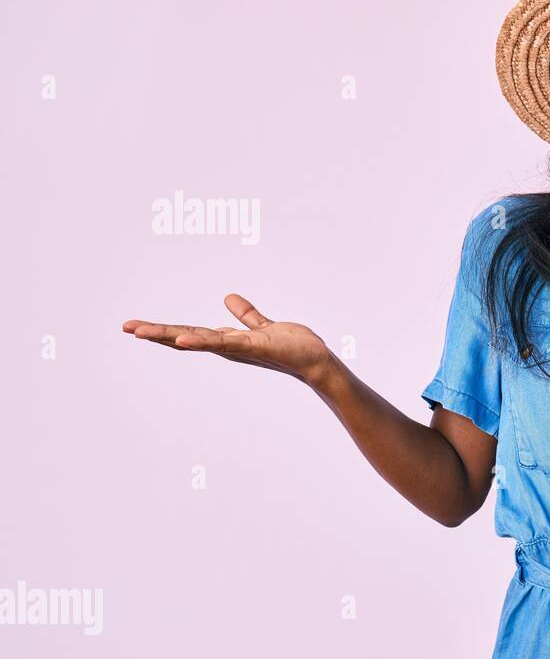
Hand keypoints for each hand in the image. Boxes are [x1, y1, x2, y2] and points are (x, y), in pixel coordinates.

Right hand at [122, 294, 336, 387]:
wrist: (316, 360)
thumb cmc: (293, 347)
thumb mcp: (263, 327)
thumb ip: (247, 315)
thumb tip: (228, 298)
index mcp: (226, 341)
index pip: (188, 333)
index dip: (162, 330)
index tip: (135, 326)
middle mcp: (227, 347)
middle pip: (184, 338)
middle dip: (155, 333)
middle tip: (126, 327)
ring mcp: (238, 348)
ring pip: (197, 340)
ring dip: (168, 336)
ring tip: (141, 332)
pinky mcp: (254, 346)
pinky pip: (224, 342)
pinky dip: (201, 342)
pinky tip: (181, 341)